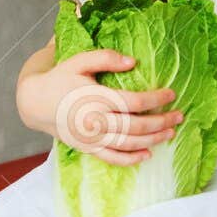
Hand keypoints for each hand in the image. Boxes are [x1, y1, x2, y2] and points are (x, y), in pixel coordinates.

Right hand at [14, 38, 182, 165]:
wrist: (36, 102)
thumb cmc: (61, 77)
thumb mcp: (78, 60)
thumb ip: (105, 57)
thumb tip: (133, 62)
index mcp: (94, 97)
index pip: (133, 102)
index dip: (156, 99)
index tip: (172, 94)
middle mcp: (94, 120)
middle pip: (135, 126)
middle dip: (161, 122)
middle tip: (180, 116)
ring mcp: (91, 137)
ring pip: (127, 144)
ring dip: (152, 140)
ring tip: (170, 134)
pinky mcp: (87, 148)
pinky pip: (111, 158)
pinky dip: (130, 159)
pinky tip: (147, 155)